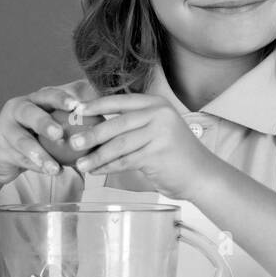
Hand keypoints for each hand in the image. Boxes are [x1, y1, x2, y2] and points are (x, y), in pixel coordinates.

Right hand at [0, 86, 82, 183]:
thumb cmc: (34, 137)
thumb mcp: (50, 126)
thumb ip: (70, 123)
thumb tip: (105, 126)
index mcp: (34, 100)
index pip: (48, 95)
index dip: (61, 99)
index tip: (77, 106)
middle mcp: (17, 109)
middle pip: (29, 112)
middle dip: (45, 122)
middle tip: (59, 134)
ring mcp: (5, 128)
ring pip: (22, 140)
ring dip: (40, 154)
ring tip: (54, 166)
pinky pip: (20, 158)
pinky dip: (37, 166)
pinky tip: (51, 172)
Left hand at [68, 93, 215, 199]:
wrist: (202, 175)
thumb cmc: (176, 155)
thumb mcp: (157, 131)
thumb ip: (134, 125)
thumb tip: (95, 128)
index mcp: (157, 104)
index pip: (120, 101)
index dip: (96, 105)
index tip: (77, 112)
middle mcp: (159, 114)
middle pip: (118, 123)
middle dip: (92, 133)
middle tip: (73, 142)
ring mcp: (160, 133)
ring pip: (119, 144)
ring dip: (97, 155)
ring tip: (81, 164)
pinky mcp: (158, 153)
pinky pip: (126, 160)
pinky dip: (108, 167)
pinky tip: (97, 172)